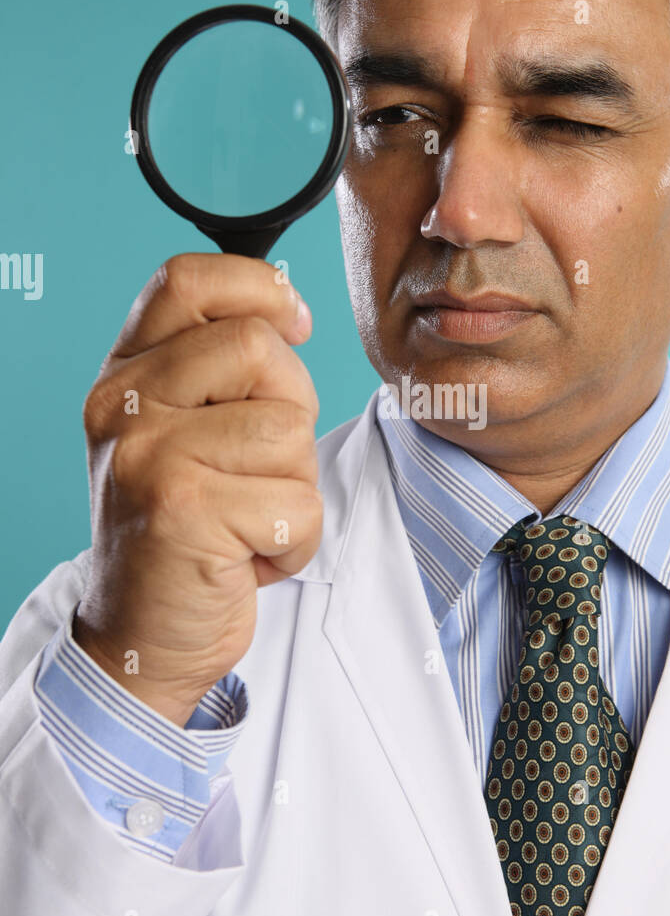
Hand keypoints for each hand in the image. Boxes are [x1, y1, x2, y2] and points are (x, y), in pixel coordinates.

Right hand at [74, 253, 321, 725]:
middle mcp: (125, 407)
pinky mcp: (186, 513)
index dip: (259, 289)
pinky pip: (299, 504)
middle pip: (258, 348)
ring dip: (294, 486)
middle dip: (292, 408)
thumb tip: (287, 312)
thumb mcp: (179, 431)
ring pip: (289, 430)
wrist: (141, 635)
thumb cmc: (183, 528)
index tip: (293, 327)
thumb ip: (214, 367)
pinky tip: (249, 557)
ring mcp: (149, 457)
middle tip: (260, 467)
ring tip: (249, 518)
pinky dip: (296, 543)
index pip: (188, 280)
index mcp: (125, 375)